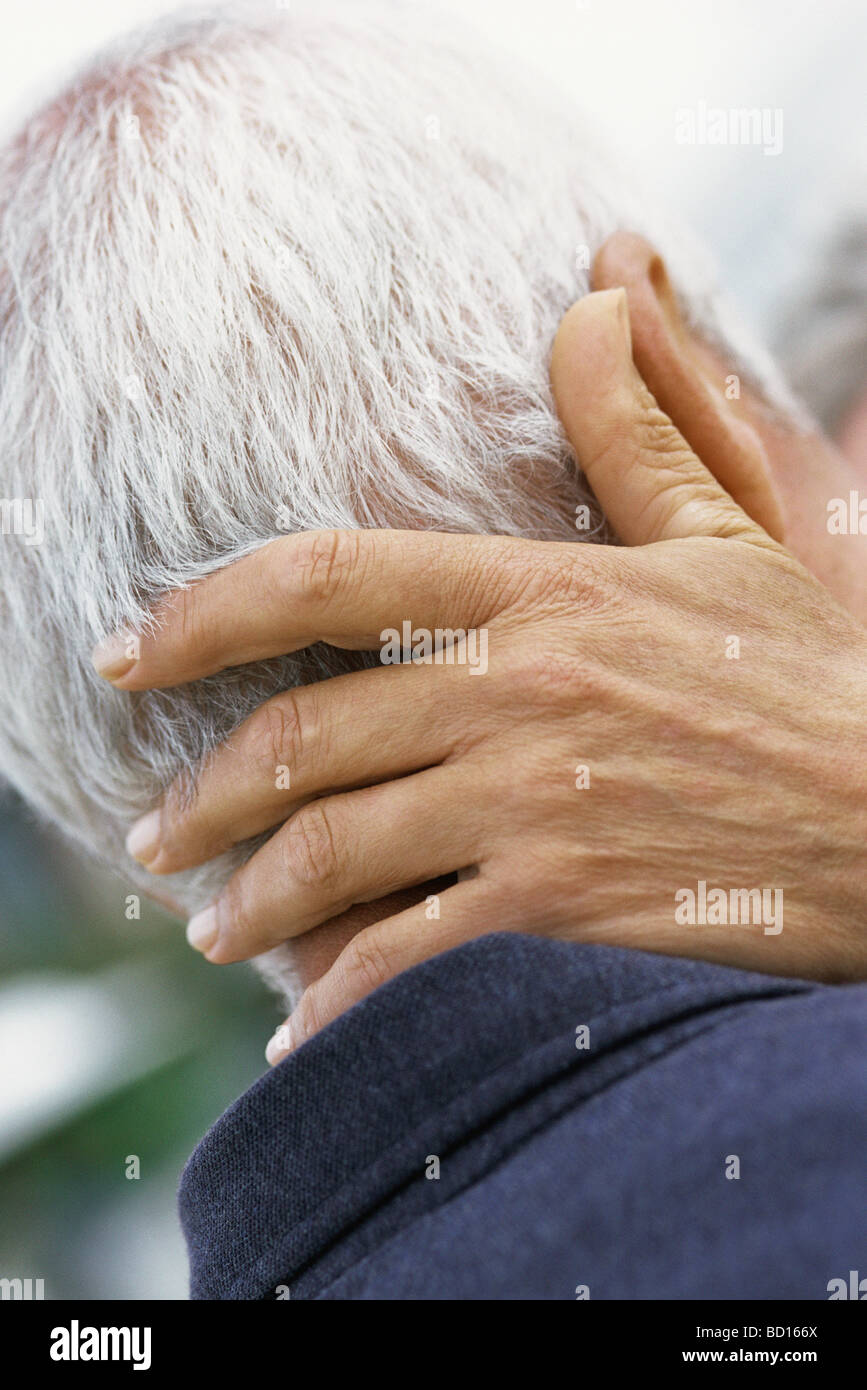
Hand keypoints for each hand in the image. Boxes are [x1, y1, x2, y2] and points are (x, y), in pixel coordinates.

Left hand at [95, 289, 866, 1056]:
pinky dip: (335, 1005)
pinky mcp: (567, 916)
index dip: (199, 616)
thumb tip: (596, 288)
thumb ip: (643, 421)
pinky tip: (303, 1029)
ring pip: (333, 856)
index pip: (325, 579)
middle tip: (153, 838)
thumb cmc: (813, 679)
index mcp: (545, 594)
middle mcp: (521, 696)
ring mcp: (540, 809)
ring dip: (248, 904)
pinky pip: (407, 964)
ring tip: (210, 930)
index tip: (127, 657)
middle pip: (302, 740)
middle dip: (201, 799)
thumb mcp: (733, 535)